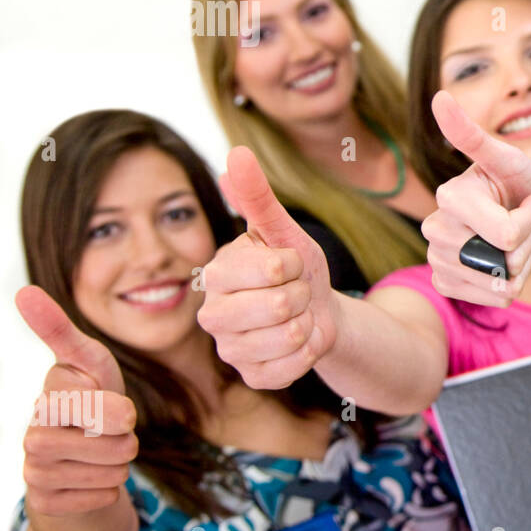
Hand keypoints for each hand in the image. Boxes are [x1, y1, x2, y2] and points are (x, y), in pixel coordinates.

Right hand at [18, 286, 136, 515]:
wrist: (82, 467)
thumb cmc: (94, 406)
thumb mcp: (93, 365)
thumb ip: (63, 331)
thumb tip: (22, 291)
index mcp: (52, 391)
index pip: (93, 395)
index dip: (115, 406)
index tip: (118, 410)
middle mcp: (34, 427)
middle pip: (114, 432)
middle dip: (127, 433)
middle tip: (114, 432)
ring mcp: (33, 465)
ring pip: (111, 465)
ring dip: (120, 462)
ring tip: (104, 454)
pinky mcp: (42, 499)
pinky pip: (102, 494)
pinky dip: (109, 489)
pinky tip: (92, 480)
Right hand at [196, 147, 336, 388]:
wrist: (319, 308)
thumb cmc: (297, 267)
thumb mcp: (284, 230)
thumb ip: (258, 197)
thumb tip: (236, 153)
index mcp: (216, 272)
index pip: (271, 268)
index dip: (293, 264)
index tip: (287, 263)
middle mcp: (211, 314)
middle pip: (279, 306)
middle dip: (302, 294)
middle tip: (294, 292)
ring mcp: (229, 349)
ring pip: (289, 336)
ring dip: (308, 322)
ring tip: (297, 315)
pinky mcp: (252, 376)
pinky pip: (293, 367)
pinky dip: (310, 351)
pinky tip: (300, 340)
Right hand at [424, 91, 530, 306]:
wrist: (530, 212)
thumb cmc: (522, 181)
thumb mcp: (508, 157)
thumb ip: (473, 134)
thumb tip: (440, 97)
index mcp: (449, 195)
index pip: (506, 233)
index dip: (527, 222)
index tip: (524, 202)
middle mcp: (435, 226)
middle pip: (501, 259)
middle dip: (524, 246)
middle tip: (520, 225)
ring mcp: (437, 257)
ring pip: (496, 282)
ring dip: (518, 267)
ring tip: (512, 244)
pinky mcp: (445, 282)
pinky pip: (487, 298)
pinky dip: (505, 287)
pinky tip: (501, 265)